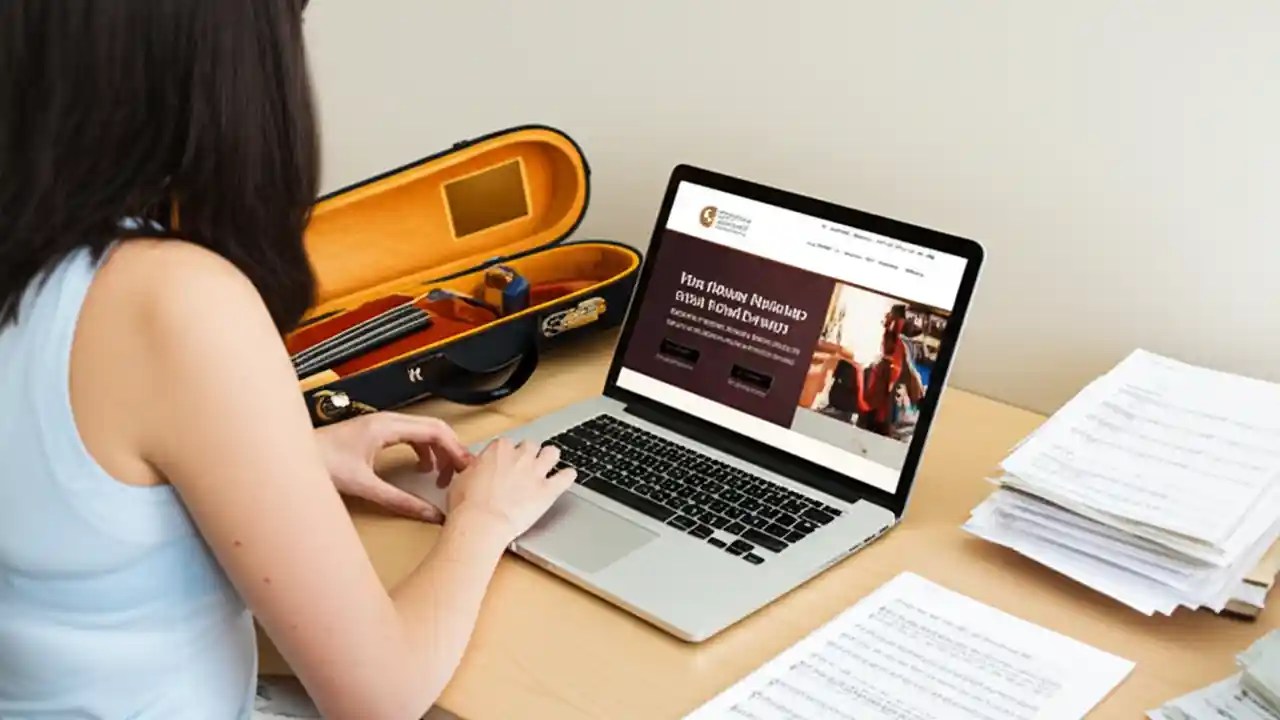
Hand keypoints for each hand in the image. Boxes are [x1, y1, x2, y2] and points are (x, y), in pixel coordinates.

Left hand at [316, 412, 472, 522]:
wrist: (291, 457)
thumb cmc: (321, 464)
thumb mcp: (365, 486)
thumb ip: (400, 501)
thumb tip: (428, 514)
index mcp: (388, 426)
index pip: (436, 431)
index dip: (456, 450)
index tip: (467, 470)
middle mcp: (387, 421)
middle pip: (434, 429)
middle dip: (451, 451)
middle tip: (463, 474)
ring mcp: (381, 425)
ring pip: (423, 432)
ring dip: (438, 452)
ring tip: (441, 477)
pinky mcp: (375, 432)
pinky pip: (410, 436)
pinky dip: (423, 451)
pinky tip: (421, 469)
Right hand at [445, 438, 575, 541]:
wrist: (482, 523)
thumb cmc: (468, 505)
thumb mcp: (462, 479)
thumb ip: (474, 469)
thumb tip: (476, 471)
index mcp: (498, 450)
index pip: (506, 443)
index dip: (506, 454)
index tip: (504, 463)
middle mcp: (519, 456)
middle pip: (530, 445)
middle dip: (528, 454)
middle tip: (524, 466)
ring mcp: (536, 472)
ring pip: (552, 452)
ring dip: (550, 458)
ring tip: (548, 466)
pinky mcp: (548, 490)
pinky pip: (566, 477)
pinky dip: (567, 477)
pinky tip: (567, 478)